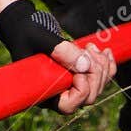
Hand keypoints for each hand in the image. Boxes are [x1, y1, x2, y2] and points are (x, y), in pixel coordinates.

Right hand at [0, 0, 115, 114]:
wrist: (24, 25)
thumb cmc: (27, 33)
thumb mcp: (42, 39)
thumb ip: (61, 51)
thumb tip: (85, 65)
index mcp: (43, 91)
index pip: (68, 106)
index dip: (81, 89)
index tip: (79, 67)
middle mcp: (57, 92)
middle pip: (88, 97)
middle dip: (95, 74)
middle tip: (89, 50)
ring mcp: (69, 84)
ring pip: (96, 87)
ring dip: (102, 67)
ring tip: (92, 47)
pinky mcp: (77, 73)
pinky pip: (99, 77)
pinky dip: (107, 66)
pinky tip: (106, 52)